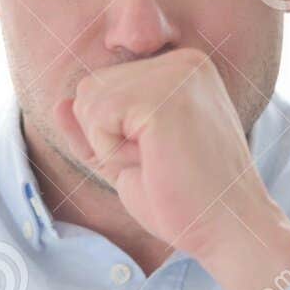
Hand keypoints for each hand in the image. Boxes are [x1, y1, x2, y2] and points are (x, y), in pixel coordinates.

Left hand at [52, 48, 289, 289]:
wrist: (230, 229)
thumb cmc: (185, 201)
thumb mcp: (127, 160)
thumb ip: (95, 131)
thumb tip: (60, 103)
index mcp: (182, 69)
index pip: (105, 85)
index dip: (113, 135)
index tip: (159, 157)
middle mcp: (183, 60)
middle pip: (91, 87)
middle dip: (107, 138)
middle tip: (157, 164)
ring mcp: (177, 73)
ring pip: (89, 98)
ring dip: (109, 145)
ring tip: (157, 163)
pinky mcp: (166, 96)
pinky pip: (97, 115)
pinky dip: (111, 151)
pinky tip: (153, 162)